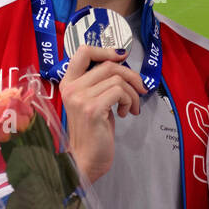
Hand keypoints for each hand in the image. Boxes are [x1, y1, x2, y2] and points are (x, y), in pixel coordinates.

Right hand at [58, 46, 146, 182]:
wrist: (85, 159)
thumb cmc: (93, 131)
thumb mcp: (93, 101)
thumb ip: (100, 83)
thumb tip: (122, 64)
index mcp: (68, 82)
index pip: (83, 51)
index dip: (106, 50)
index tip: (121, 56)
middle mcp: (71, 87)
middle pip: (109, 65)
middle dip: (131, 75)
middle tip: (140, 89)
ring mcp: (80, 97)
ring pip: (118, 79)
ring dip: (132, 93)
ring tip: (130, 107)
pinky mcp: (92, 108)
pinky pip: (120, 92)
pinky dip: (129, 101)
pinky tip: (125, 113)